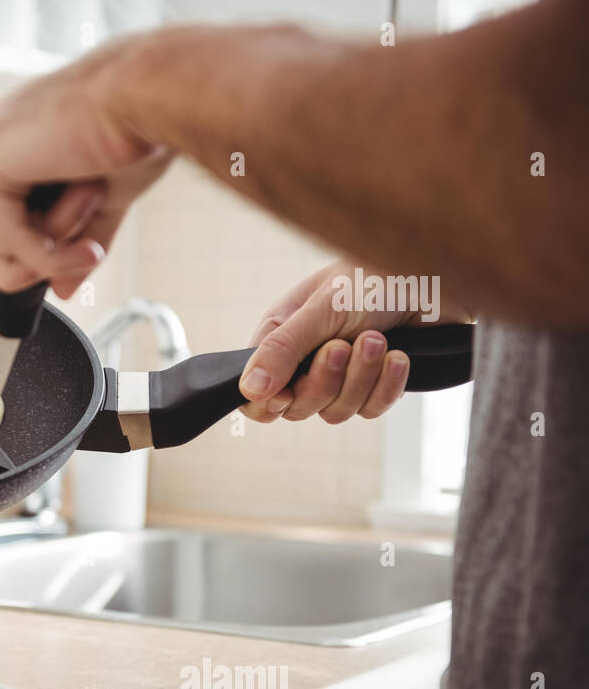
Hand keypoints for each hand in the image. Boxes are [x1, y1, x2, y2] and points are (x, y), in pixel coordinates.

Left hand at [0, 37, 171, 297]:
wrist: (154, 99)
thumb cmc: (138, 130)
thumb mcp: (103, 201)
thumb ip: (75, 241)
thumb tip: (62, 288)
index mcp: (11, 142)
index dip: (23, 253)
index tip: (68, 264)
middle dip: (26, 265)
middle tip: (74, 264)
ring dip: (51, 253)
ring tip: (92, 222)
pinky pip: (3, 237)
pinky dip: (46, 255)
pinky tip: (85, 247)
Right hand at [239, 260, 473, 423]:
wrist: (439, 278)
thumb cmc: (375, 278)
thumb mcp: (320, 310)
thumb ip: (281, 350)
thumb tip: (248, 389)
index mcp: (281, 337)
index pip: (256, 391)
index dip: (266, 402)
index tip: (284, 394)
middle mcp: (307, 360)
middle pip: (298, 406)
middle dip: (324, 380)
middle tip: (342, 346)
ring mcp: (343, 376)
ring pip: (335, 410)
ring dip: (359, 377)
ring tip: (378, 339)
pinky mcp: (377, 385)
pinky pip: (371, 409)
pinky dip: (386, 386)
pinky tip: (399, 357)